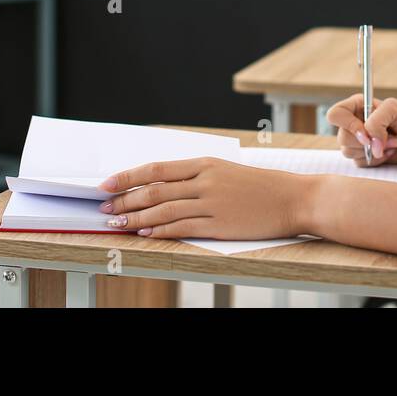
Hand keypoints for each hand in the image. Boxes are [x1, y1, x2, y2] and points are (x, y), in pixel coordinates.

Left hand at [97, 157, 311, 239]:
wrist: (293, 198)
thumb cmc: (259, 187)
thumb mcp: (225, 171)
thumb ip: (194, 177)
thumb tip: (158, 187)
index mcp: (205, 163)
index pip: (156, 168)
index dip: (127, 177)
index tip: (106, 184)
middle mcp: (205, 181)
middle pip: (154, 189)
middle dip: (124, 200)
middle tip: (103, 207)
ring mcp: (211, 203)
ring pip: (163, 209)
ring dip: (135, 217)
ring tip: (115, 223)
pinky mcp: (219, 225)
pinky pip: (182, 227)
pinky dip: (160, 230)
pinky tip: (145, 232)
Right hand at [325, 94, 396, 166]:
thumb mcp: (394, 110)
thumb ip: (376, 122)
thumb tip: (369, 144)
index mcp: (358, 106)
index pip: (335, 114)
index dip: (347, 125)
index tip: (366, 134)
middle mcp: (354, 122)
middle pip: (342, 137)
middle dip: (368, 142)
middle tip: (391, 139)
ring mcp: (358, 141)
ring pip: (348, 151)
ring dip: (374, 151)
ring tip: (394, 144)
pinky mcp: (365, 157)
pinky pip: (359, 163)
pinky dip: (377, 161)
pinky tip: (390, 153)